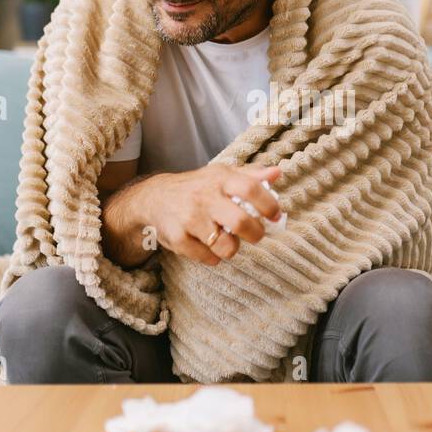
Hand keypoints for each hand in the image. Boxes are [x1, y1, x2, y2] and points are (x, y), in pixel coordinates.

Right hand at [138, 164, 282, 265]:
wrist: (155, 198)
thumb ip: (250, 175)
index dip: (268, 204)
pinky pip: (207, 258)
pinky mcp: (178, 238)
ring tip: (227, 240)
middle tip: (255, 235)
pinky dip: (213, 257)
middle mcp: (204, 197)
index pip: (250, 188)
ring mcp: (190, 219)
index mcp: (219, 179)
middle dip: (255, 234)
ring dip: (232, 248)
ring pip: (226, 246)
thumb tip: (276, 174)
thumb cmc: (197, 187)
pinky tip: (208, 247)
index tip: (275, 215)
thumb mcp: (221, 175)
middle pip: (240, 222)